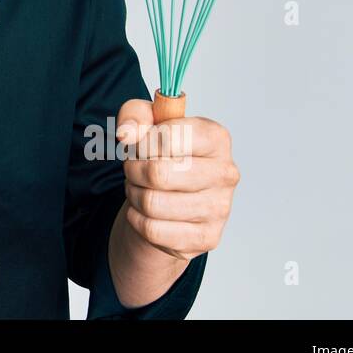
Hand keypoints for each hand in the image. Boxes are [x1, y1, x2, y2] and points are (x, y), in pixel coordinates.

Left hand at [114, 94, 239, 261]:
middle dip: (133, 170)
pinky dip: (137, 219)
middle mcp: (225, 173)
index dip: (142, 142)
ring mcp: (219, 208)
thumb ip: (134, 115)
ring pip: (152, 204)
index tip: (139, 145)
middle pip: (158, 174)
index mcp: (216, 138)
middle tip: (133, 169)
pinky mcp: (207, 237)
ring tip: (139, 188)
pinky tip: (145, 210)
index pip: (170, 137)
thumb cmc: (162, 154)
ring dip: (134, 195)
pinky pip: (153, 229)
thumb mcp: (146, 122)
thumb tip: (127, 134)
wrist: (171, 194)